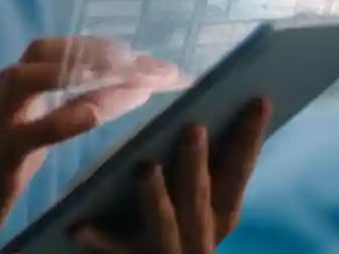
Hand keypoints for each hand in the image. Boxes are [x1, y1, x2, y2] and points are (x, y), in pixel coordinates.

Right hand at [0, 37, 183, 253]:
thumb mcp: (32, 137)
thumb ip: (64, 109)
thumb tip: (116, 92)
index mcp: (17, 86)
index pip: (69, 52)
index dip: (115, 52)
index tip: (159, 63)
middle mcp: (7, 92)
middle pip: (60, 53)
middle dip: (112, 55)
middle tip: (159, 68)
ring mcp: (0, 120)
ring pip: (45, 79)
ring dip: (96, 76)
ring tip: (141, 81)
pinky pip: (34, 130)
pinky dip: (64, 117)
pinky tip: (95, 113)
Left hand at [72, 98, 272, 253]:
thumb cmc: (167, 213)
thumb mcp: (190, 190)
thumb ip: (198, 161)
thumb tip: (200, 104)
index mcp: (220, 212)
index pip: (239, 173)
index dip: (249, 140)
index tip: (259, 100)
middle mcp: (201, 236)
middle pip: (203, 201)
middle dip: (199, 165)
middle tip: (194, 127)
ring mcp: (166, 253)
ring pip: (165, 229)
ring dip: (157, 198)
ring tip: (145, 168)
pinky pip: (114, 252)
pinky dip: (99, 240)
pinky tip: (79, 226)